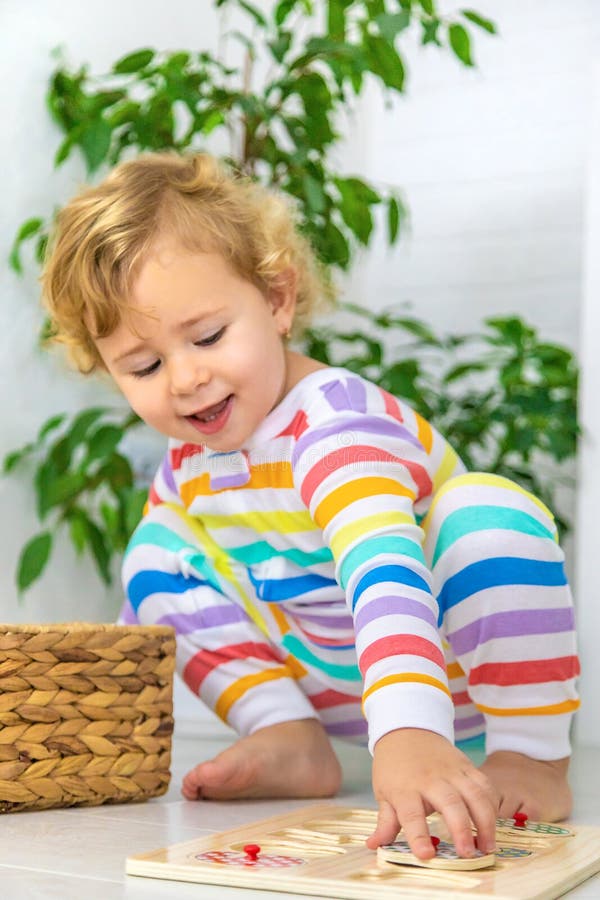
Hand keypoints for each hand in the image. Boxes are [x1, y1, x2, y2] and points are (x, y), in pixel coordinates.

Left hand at [366, 728, 498, 859]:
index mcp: (405, 788)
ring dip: (484, 821)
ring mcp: (452, 771)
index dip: (418, 835)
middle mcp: (430, 779)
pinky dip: (492, 804)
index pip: (411, 814)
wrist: (407, 730)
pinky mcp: (467, 766)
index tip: (427, 855)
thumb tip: (374, 845)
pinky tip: (494, 823)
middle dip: (461, 829)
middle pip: (449, 803)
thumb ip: (385, 822)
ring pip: (474, 794)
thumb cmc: (394, 767)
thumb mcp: (384, 792)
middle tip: (468, 854)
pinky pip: (485, 784)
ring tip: (487, 846)